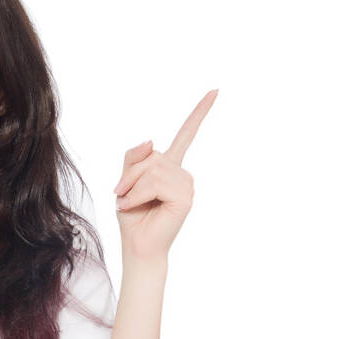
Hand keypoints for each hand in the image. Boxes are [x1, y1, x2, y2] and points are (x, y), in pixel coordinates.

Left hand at [113, 89, 218, 261]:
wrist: (137, 246)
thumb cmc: (132, 217)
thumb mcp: (126, 181)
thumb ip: (134, 158)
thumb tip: (152, 140)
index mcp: (170, 168)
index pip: (185, 135)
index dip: (198, 113)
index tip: (215, 91)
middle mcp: (182, 174)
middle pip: (152, 155)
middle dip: (130, 174)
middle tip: (122, 194)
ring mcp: (186, 185)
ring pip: (152, 168)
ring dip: (132, 186)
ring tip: (129, 203)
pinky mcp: (185, 197)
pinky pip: (154, 182)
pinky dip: (137, 194)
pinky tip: (133, 206)